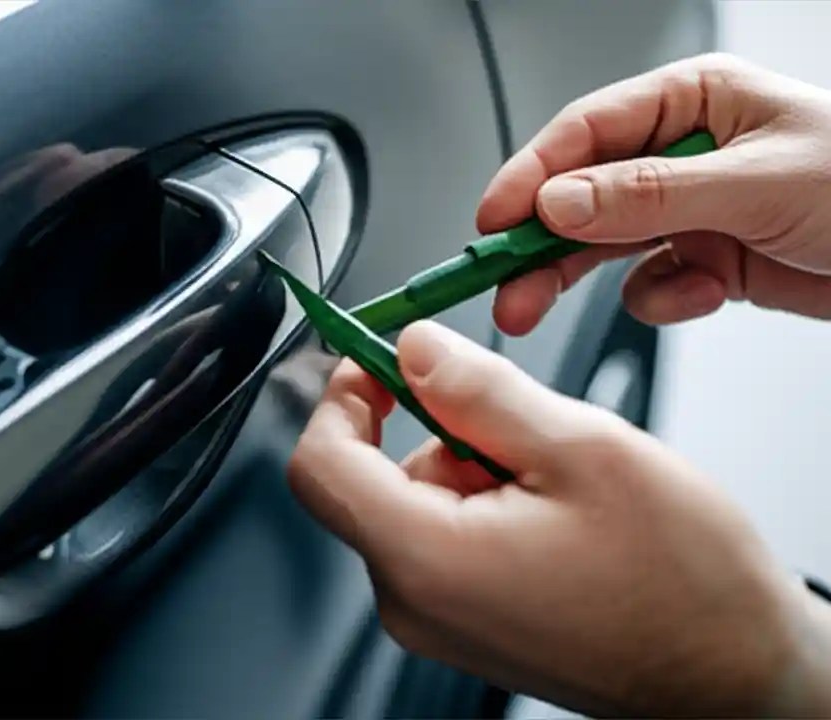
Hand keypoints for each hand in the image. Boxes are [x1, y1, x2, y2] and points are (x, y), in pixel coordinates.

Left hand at [288, 320, 830, 716]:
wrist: (736, 676)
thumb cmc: (682, 586)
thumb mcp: (583, 450)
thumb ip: (479, 391)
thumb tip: (415, 347)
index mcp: (425, 559)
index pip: (319, 464)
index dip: (342, 398)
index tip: (378, 362)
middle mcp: (414, 602)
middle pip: (371, 480)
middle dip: (435, 431)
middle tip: (518, 427)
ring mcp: (437, 621)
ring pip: (414, 504)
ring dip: (470, 467)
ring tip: (556, 486)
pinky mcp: (465, 625)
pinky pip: (442, 540)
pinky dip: (484, 505)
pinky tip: (554, 517)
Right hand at [483, 52, 830, 334]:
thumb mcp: (756, 183)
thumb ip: (648, 195)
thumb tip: (559, 202)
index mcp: (694, 101)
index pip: (585, 133)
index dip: (530, 177)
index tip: (491, 223)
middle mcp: (684, 152)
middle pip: (579, 193)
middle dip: (534, 240)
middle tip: (497, 280)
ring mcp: (692, 208)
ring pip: (601, 243)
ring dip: (569, 279)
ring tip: (532, 307)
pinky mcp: (708, 258)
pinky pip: (651, 283)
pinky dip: (664, 297)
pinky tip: (696, 293)